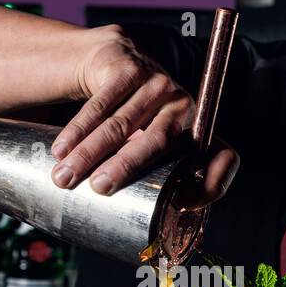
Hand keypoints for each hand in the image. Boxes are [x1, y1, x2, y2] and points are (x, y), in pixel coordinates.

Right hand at [50, 25, 239, 206]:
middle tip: (97, 188)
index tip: (184, 204)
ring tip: (64, 177)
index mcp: (198, 132)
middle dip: (124, 167)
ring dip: (89, 152)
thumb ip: (155, 173)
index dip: (212, 183)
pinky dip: (77, 129)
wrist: (112, 64)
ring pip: (121, 124)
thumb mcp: (151, 144)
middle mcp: (184, 106)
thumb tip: (150, 222)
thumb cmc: (134, 120)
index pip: (224, 157)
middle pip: (157, 141)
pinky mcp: (130, 69)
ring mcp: (158, 84)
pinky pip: (100, 104)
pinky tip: (61, 148)